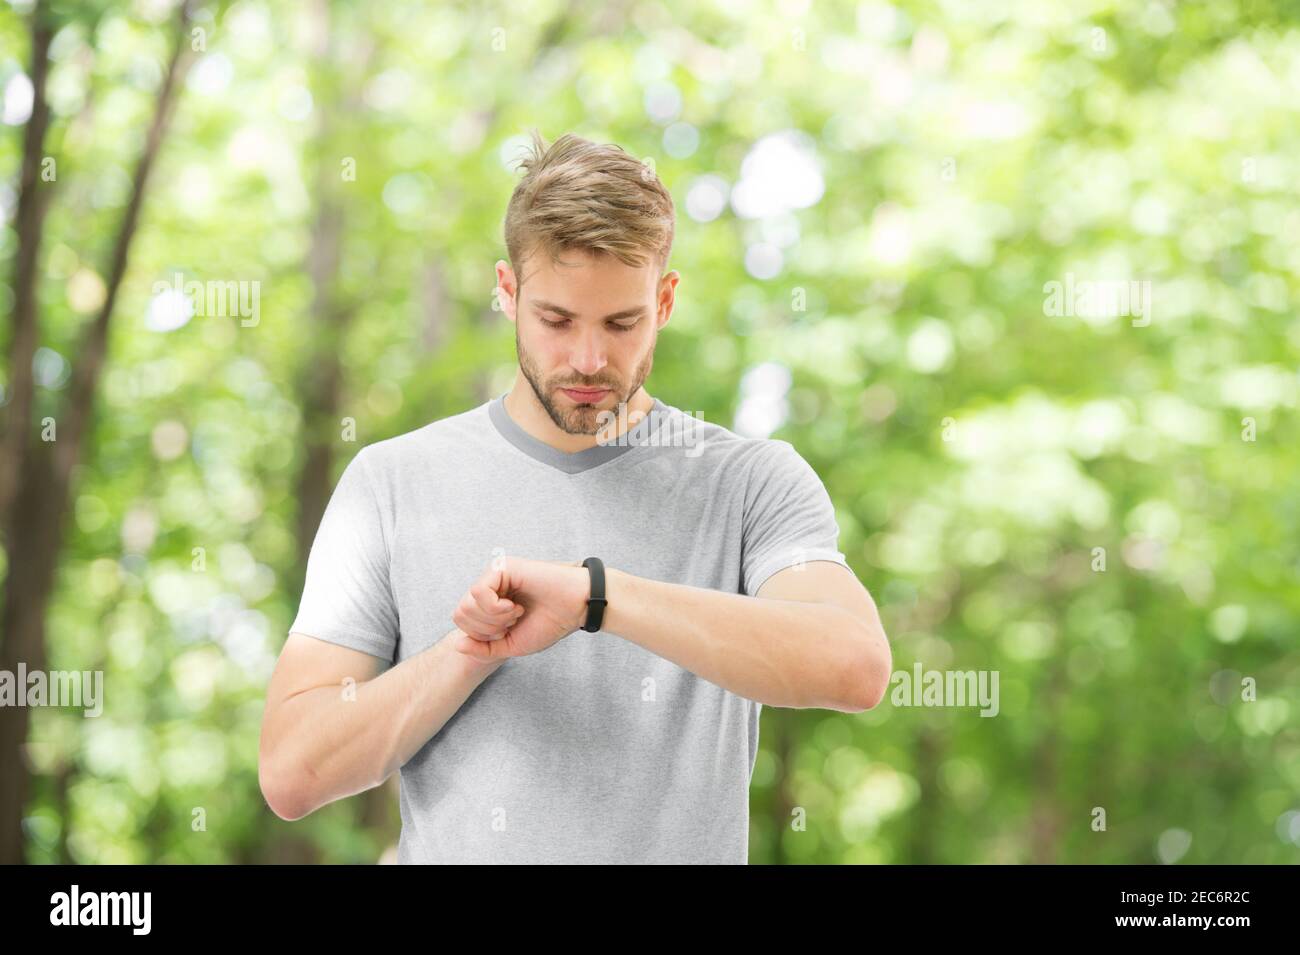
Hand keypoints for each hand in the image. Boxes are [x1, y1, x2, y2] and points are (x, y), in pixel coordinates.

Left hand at [450, 556, 590, 660]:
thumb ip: (484, 649)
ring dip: (493, 618)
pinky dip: (496, 608)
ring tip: (516, 613)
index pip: (462, 622)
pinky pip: (479, 592)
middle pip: (460, 614)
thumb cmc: (548, 624)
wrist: (575, 608)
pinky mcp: (501, 567)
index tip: (508, 631)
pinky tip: (516, 606)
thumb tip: (458, 645)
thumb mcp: (511, 645)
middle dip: (486, 628)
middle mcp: (488, 587)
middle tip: (512, 623)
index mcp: (488, 604)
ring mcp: (493, 575)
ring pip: (467, 604)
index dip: (481, 635)